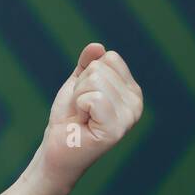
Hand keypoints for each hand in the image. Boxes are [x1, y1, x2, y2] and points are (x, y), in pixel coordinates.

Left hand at [39, 43, 143, 190]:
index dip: (88, 74)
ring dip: (79, 97)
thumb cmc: (69, 117)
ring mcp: (129, 118)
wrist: (57, 147)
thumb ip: (88, 64)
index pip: (110, 58)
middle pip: (100, 68)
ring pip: (95, 80)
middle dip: (81, 86)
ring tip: (82, 117)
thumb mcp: (78, 84)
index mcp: (133, 91)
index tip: (86, 97)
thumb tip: (97, 46)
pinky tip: (83, 123)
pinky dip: (79, 106)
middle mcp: (137, 104)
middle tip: (82, 109)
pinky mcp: (116, 129)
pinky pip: (92, 98)